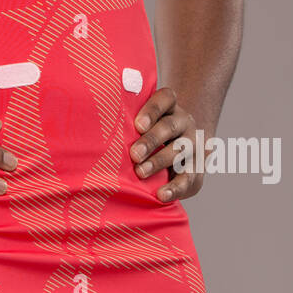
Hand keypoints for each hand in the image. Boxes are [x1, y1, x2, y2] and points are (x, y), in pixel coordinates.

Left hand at [129, 86, 203, 203]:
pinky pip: (189, 177)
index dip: (152, 110)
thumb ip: (128, 123)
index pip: (166, 98)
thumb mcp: (143, 122)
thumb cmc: (149, 133)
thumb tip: (95, 133)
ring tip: (141, 172)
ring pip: (180, 150)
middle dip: (151, 141)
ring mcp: (193, 144)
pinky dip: (175, 187)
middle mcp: (184, 122)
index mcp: (169, 106)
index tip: (137, 125)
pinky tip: (161, 194)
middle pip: (169, 127)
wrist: (184, 146)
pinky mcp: (197, 168)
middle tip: (134, 154)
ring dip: (159, 162)